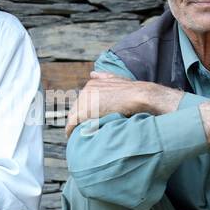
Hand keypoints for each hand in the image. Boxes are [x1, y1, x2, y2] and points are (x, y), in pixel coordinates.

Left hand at [64, 71, 183, 138]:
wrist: (139, 96)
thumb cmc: (133, 90)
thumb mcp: (117, 79)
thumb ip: (103, 76)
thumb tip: (92, 74)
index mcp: (92, 84)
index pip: (81, 100)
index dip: (81, 110)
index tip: (82, 119)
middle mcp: (86, 90)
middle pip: (75, 107)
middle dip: (76, 118)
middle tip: (76, 129)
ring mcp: (85, 100)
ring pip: (73, 115)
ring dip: (73, 124)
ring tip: (74, 134)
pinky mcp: (86, 111)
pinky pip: (73, 121)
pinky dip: (70, 129)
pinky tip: (70, 135)